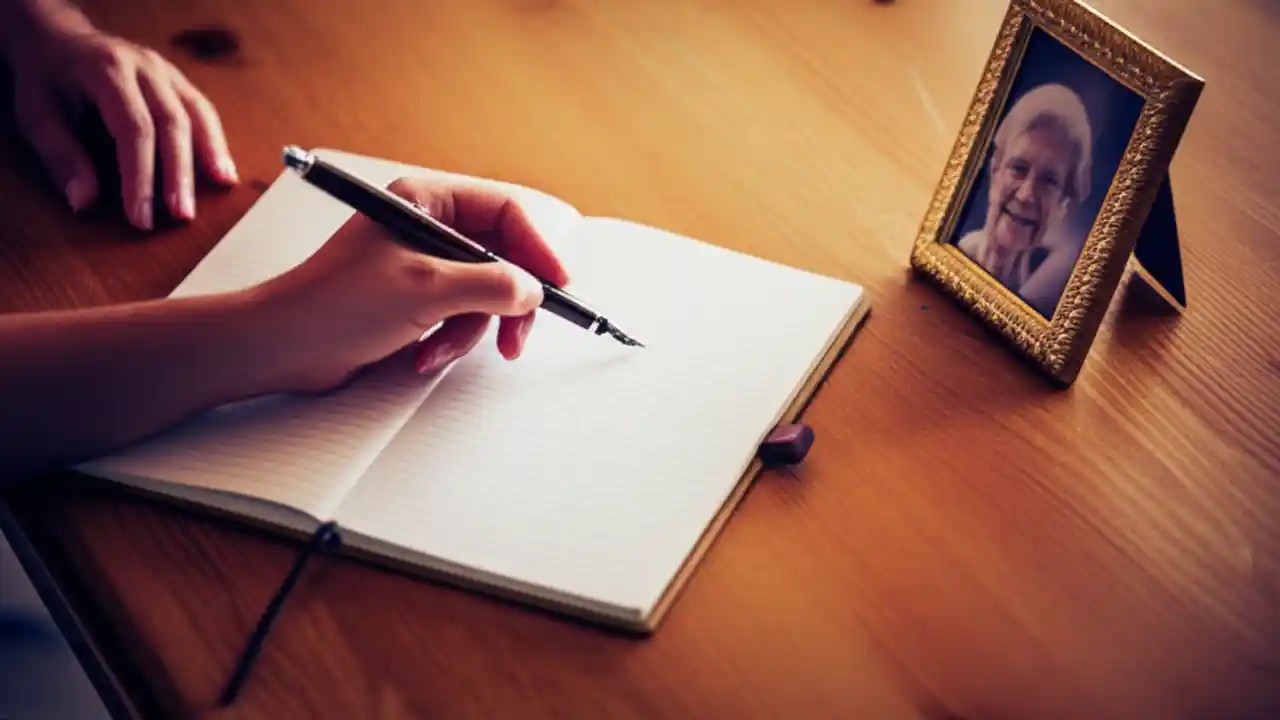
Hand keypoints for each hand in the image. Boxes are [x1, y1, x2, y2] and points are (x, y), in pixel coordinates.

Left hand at [5, 13, 236, 228]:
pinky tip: (224, 172)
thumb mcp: (35, 113)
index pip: (133, 127)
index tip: (140, 216)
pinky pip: (203, 111)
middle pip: (172, 122)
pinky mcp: (178, 81)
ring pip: (197, 113)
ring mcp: (166, 71)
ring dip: (210, 155)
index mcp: (107, 70)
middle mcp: (144, 66)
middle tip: (182, 215)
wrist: (59, 39)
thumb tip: (84, 202)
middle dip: (179, 173)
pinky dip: (216, 143)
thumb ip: (61, 155)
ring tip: (221, 188)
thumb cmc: (46, 80)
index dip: (140, 175)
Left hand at [250, 177, 569, 392]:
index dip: (536, 248)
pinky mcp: (414, 298)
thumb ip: (490, 286)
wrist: (284, 345)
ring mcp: (421, 264)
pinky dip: (449, 339)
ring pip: (482, 293)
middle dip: (507, 302)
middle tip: (516, 335)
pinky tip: (423, 354)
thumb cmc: (336, 304)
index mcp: (425, 200)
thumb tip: (532, 291)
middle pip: (500, 257)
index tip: (556, 285)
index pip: (504, 212)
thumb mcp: (426, 289)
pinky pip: (458, 315)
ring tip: (441, 349)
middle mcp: (426, 225)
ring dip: (471, 329)